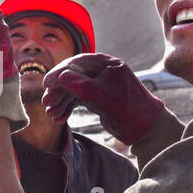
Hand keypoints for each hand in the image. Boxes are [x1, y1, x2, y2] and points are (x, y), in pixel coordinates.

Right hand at [42, 52, 164, 144]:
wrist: (145, 129)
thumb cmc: (129, 110)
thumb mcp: (104, 97)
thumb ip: (82, 86)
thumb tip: (60, 76)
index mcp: (106, 64)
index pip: (77, 63)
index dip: (60, 73)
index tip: (47, 84)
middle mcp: (101, 72)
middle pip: (72, 76)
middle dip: (58, 90)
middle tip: (47, 102)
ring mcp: (98, 85)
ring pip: (73, 89)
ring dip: (61, 101)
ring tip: (51, 114)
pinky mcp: (96, 98)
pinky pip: (77, 99)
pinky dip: (68, 108)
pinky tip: (59, 118)